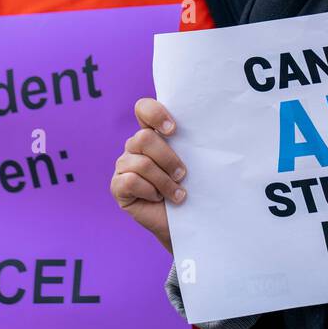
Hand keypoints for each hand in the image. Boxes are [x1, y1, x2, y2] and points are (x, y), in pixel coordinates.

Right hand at [110, 98, 186, 252]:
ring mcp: (123, 165)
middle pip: (144, 138)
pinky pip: (130, 181)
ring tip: (178, 194)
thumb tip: (210, 129)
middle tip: (183, 174)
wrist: (185, 221)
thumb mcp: (194, 162)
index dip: (155, 114)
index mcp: (153, 133)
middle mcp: (135, 146)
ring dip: (165, 182)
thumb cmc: (192, 187)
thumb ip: (191, 143)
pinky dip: (150, 192)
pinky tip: (158, 199)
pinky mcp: (117, 186)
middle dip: (168, 159)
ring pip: (141, 163)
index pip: (144, 108)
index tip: (174, 130)